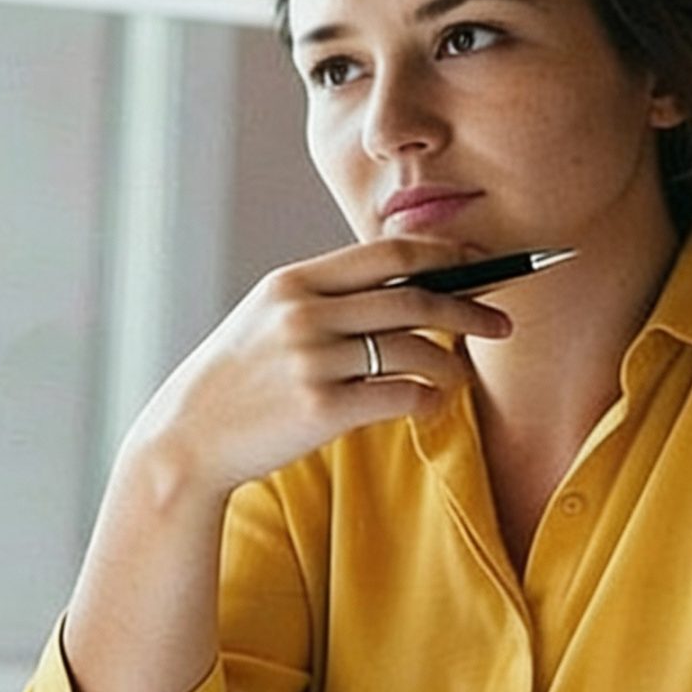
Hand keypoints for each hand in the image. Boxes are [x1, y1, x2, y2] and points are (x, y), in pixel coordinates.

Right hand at [128, 238, 514, 497]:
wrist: (188, 438)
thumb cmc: (241, 378)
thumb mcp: (270, 317)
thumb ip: (328, 296)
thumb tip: (409, 283)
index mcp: (295, 282)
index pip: (390, 253)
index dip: (447, 255)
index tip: (483, 262)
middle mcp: (304, 314)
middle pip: (414, 299)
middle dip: (471, 307)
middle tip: (503, 322)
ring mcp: (311, 361)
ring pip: (415, 349)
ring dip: (451, 362)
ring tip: (460, 375)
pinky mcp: (319, 410)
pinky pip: (400, 396)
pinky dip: (428, 399)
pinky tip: (430, 404)